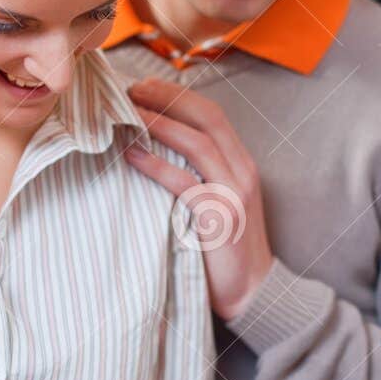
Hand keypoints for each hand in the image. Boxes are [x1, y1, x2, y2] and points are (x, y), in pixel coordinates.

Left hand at [123, 77, 273, 319]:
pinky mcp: (221, 219)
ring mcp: (234, 194)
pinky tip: (131, 155)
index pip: (212, 114)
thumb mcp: (217, 202)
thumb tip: (154, 151)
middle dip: (168, 97)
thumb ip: (198, 176)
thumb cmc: (225, 250)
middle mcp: (242, 172)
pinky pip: (186, 184)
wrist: (254, 293)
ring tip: (126, 113)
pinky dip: (157, 165)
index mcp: (241, 164)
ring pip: (198, 143)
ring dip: (160, 123)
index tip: (144, 87)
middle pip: (207, 117)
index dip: (178, 95)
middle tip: (130, 89)